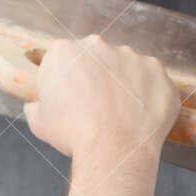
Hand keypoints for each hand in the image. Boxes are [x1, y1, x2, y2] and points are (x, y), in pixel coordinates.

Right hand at [24, 36, 180, 164]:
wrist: (113, 150)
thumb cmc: (73, 135)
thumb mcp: (39, 121)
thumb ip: (37, 104)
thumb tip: (38, 104)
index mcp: (64, 52)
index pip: (62, 60)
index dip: (64, 81)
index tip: (68, 100)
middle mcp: (98, 45)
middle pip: (95, 58)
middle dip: (95, 78)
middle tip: (95, 108)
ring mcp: (131, 56)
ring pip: (125, 68)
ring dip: (122, 86)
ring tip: (119, 116)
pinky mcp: (157, 71)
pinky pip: (151, 81)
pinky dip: (147, 96)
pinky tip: (138, 117)